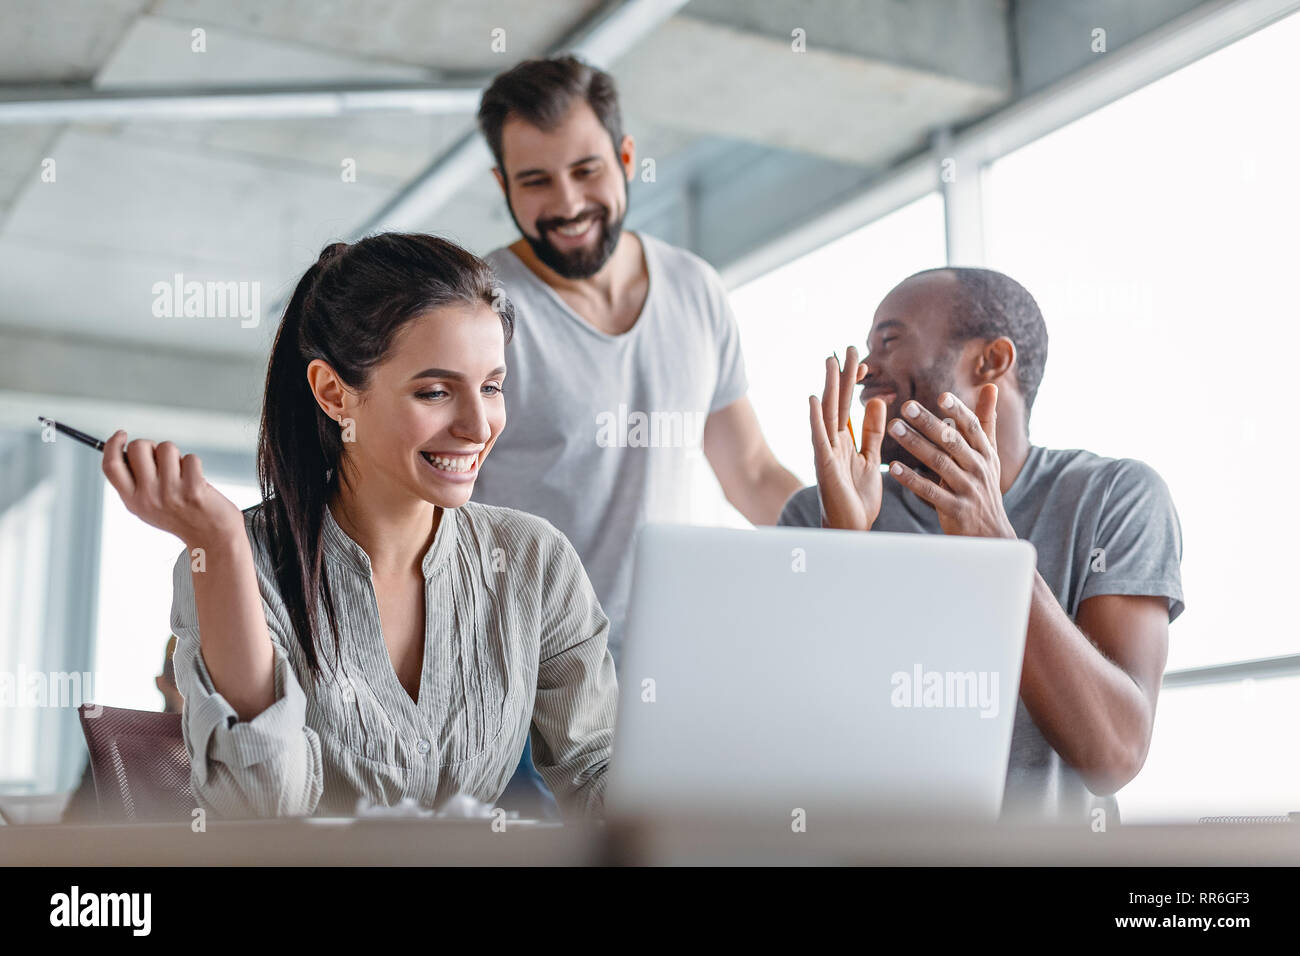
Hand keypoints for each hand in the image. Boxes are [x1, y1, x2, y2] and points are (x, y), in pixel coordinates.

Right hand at [101, 430, 245, 547]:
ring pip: (167, 448)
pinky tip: (197, 481)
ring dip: (177, 456)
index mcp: (132, 500)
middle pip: (138, 448)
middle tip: (162, 459)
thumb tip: (126, 448)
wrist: (211, 538)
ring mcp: (170, 493)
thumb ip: (135, 483)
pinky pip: (190, 458)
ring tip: (182, 474)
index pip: (111, 466)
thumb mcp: (148, 506)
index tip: (121, 434)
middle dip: (152, 446)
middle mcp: (148, 497)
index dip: (113, 445)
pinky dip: (194, 465)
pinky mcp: (193, 490)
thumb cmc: (181, 516)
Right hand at [808, 345, 886, 530]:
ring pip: (828, 413)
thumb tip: (876, 401)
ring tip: (829, 362)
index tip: (863, 361)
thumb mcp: (870, 458)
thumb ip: (871, 432)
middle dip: (843, 375)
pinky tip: (815, 399)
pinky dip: (816, 419)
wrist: (851, 528)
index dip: (855, 383)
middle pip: (839, 402)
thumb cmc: (857, 497)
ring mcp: (827, 451)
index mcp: (845, 440)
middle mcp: (833, 441)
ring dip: (829, 387)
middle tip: (846, 348)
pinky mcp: (825, 465)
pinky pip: (819, 438)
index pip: (850, 404)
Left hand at [883, 384, 1016, 538]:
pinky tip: (893, 467)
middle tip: (906, 406)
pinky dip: (911, 479)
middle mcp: (978, 468)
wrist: (991, 534)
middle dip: (929, 423)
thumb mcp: (989, 455)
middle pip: (952, 442)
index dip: (959, 411)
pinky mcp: (955, 509)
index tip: (942, 396)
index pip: (972, 427)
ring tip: (893, 428)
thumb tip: (990, 387)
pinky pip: (930, 492)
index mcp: (984, 453)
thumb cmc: (983, 487)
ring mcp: (967, 489)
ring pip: (940, 463)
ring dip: (915, 444)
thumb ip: (985, 422)